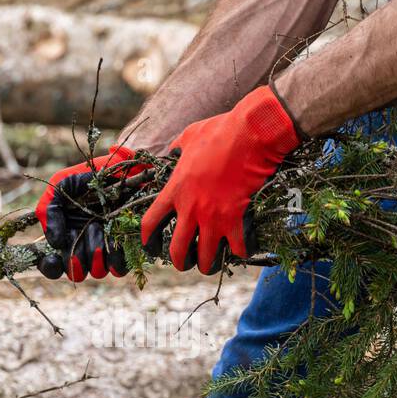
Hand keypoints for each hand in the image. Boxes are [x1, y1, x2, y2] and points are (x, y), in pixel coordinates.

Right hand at [36, 146, 143, 281]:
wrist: (122, 167)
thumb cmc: (88, 176)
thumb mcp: (61, 184)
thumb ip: (49, 211)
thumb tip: (54, 244)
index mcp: (65, 237)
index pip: (53, 267)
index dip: (51, 267)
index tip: (53, 258)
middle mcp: (83, 248)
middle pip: (76, 272)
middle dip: (78, 256)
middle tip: (84, 230)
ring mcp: (105, 251)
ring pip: (97, 271)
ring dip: (96, 253)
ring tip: (101, 227)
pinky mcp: (125, 250)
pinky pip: (119, 268)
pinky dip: (116, 257)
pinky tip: (116, 237)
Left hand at [140, 85, 300, 273]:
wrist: (249, 135)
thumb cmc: (219, 131)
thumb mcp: (189, 135)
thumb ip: (178, 147)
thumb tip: (174, 149)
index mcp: (175, 190)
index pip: (151, 222)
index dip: (148, 238)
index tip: (150, 245)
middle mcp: (190, 208)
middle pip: (177, 249)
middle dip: (179, 262)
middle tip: (184, 264)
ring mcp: (213, 216)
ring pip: (205, 256)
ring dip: (207, 264)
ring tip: (209, 266)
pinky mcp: (235, 218)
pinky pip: (236, 247)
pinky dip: (239, 253)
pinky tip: (240, 254)